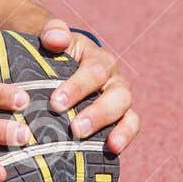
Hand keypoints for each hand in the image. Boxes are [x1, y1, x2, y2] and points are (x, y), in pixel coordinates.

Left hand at [38, 19, 138, 152]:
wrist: (58, 63)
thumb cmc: (53, 53)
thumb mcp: (51, 38)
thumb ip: (53, 31)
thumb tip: (56, 38)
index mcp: (97, 58)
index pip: (94, 71)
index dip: (77, 88)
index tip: (56, 103)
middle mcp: (113, 78)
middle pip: (116, 94)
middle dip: (96, 113)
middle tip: (74, 129)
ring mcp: (119, 98)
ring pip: (126, 111)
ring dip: (110, 127)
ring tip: (91, 142)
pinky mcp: (121, 116)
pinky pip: (130, 125)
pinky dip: (124, 137)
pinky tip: (113, 150)